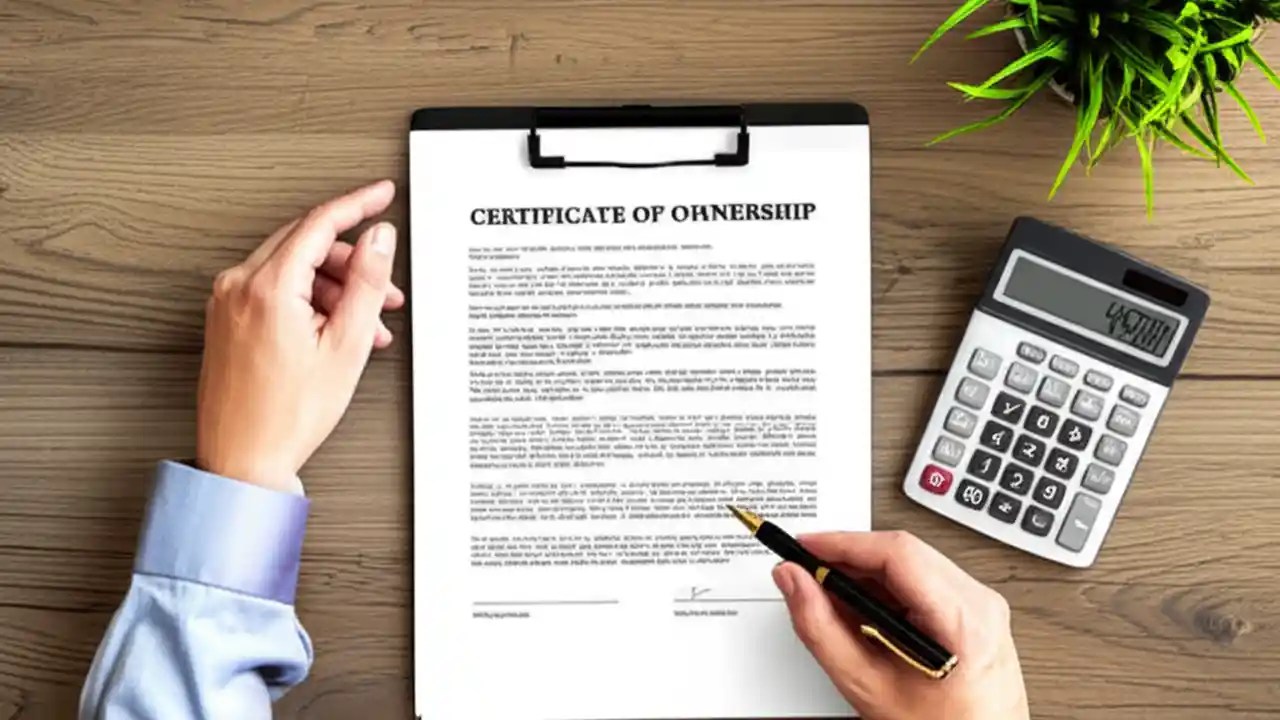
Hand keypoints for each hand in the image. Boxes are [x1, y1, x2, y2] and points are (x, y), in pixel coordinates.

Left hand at [196, 180, 402, 491]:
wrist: (244, 460)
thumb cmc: (287, 415)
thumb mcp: (345, 345)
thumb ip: (366, 282)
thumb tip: (379, 238)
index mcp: (267, 287)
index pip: (319, 223)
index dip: (358, 203)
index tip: (382, 193)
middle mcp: (238, 286)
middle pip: (306, 244)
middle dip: (352, 261)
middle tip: (386, 285)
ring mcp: (227, 302)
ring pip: (292, 268)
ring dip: (334, 288)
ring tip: (366, 324)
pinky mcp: (226, 319)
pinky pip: (275, 290)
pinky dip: (309, 301)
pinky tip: (334, 330)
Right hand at [774, 531, 1028, 719]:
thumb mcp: (868, 685)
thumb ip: (821, 629)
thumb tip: (794, 582)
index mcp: (963, 619)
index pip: (897, 553)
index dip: (843, 543)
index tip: (806, 546)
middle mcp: (981, 603)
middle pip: (904, 553)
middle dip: (850, 558)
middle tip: (810, 573)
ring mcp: (983, 605)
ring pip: (913, 562)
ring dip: (867, 574)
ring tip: (834, 600)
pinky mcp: (977, 610)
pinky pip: (925, 579)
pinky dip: (888, 589)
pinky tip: (866, 612)